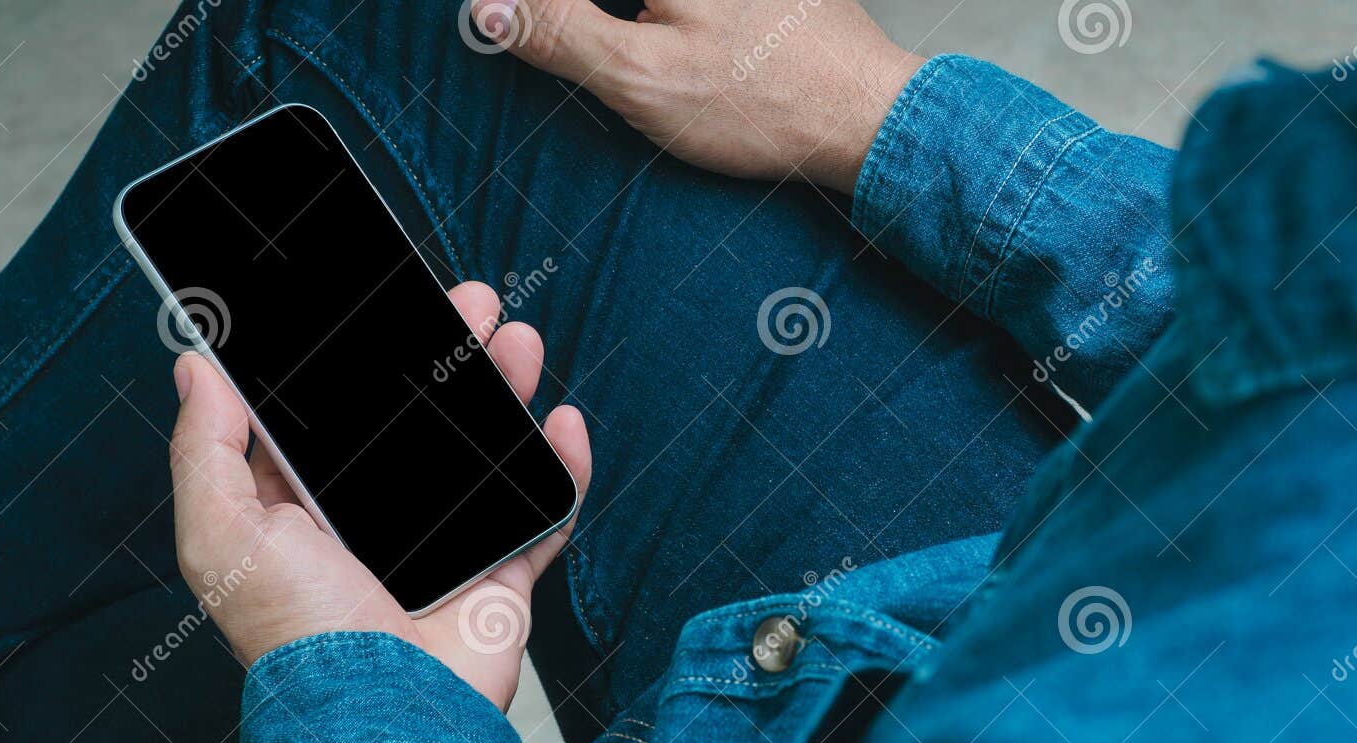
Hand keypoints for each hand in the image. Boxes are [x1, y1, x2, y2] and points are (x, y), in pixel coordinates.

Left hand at [168, 282, 589, 710]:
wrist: (385, 715)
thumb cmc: (298, 635)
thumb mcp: (224, 536)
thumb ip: (205, 448)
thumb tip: (195, 366)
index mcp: (307, 506)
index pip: (334, 412)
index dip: (356, 355)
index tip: (380, 301)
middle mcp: (376, 521)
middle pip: (420, 417)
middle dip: (446, 352)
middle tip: (466, 303)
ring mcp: (443, 546)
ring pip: (484, 450)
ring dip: (504, 389)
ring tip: (517, 340)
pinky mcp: (499, 576)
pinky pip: (543, 511)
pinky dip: (563, 468)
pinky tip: (563, 423)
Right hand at [477, 0, 923, 193]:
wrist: (869, 118)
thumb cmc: (765, 104)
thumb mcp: (640, 78)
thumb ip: (558, 30)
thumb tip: (487, 5)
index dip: (541, 12)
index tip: (522, 27)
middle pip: (617, 0)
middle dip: (592, 20)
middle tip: (585, 50)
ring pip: (654, 6)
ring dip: (628, 25)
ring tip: (666, 75)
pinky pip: (689, 8)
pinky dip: (666, 21)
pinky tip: (693, 54)